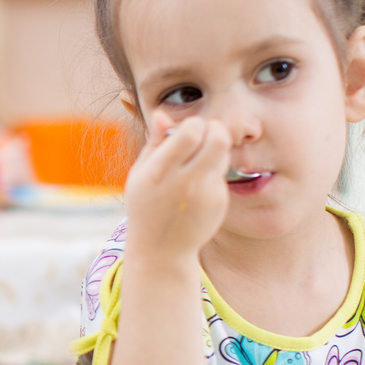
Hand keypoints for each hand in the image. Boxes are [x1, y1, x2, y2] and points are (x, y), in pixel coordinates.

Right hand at [122, 113, 230, 266]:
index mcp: (159, 172)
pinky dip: (213, 172)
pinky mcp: (219, 202)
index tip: (188, 131)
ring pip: (224, 154)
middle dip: (215, 129)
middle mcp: (185, 182)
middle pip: (218, 139)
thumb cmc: (146, 206)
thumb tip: (162, 113)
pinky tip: (198, 185)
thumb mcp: (140, 174)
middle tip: (206, 134)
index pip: (192, 131)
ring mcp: (205, 193)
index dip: (194, 124)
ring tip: (199, 159)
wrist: (161, 250)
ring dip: (215, 149)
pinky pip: (222, 174)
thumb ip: (154, 143)